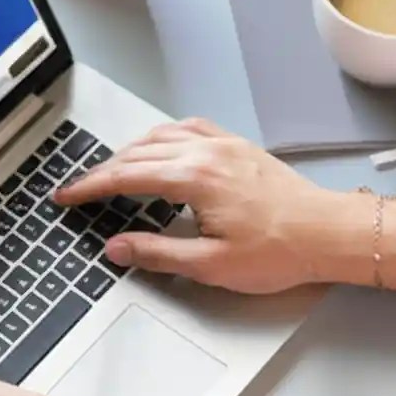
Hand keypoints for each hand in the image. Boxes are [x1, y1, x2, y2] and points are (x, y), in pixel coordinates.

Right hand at [54, 118, 371, 293]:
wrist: (327, 233)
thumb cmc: (279, 250)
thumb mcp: (210, 266)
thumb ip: (157, 254)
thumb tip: (117, 247)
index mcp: (195, 178)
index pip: (126, 177)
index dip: (90, 187)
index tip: (67, 196)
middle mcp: (206, 152)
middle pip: (137, 154)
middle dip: (101, 171)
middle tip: (78, 189)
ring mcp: (223, 145)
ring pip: (160, 137)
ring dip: (128, 152)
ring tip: (110, 172)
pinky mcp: (238, 148)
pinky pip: (189, 129)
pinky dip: (162, 137)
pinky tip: (159, 147)